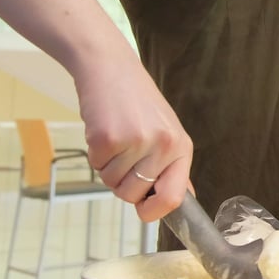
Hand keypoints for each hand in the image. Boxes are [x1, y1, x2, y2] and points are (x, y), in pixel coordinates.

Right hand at [71, 50, 192, 222]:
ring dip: (108, 167)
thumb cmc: (137, 101)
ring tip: (116, 137)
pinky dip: (96, 154)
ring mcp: (136, 142)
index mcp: (180, 147)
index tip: (144, 210)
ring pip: (113, 183)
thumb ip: (172, 166)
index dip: (155, 211)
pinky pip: (96, 166)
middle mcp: (162, 146)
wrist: (110, 67)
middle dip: (123, 183)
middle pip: (134, 195)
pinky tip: (103, 131)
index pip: (174, 197)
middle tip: (124, 155)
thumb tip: (182, 199)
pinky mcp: (108, 138)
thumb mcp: (166, 130)